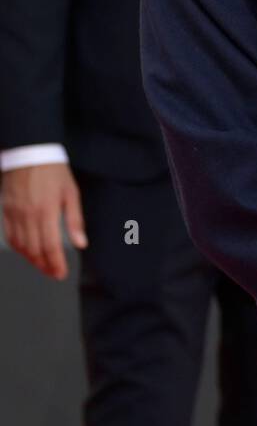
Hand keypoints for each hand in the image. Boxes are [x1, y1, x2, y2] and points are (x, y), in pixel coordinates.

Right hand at [1, 163, 87, 278]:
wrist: (30, 151)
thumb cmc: (53, 170)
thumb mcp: (71, 193)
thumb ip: (75, 220)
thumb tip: (81, 243)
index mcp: (46, 211)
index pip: (50, 246)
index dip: (56, 264)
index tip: (61, 273)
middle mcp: (28, 215)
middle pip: (35, 250)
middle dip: (45, 266)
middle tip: (54, 273)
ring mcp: (15, 213)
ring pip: (21, 246)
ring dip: (32, 260)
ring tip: (43, 266)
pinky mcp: (7, 210)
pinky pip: (11, 236)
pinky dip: (19, 248)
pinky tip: (27, 252)